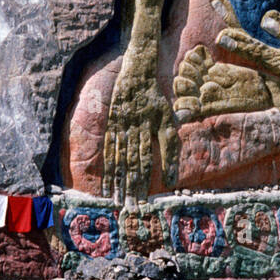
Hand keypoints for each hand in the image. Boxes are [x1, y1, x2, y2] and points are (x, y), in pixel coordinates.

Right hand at [103, 63, 178, 203]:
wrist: (137, 71)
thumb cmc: (155, 99)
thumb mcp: (167, 119)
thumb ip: (169, 147)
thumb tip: (172, 176)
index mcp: (149, 129)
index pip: (146, 161)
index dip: (145, 182)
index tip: (144, 201)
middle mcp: (133, 129)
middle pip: (132, 163)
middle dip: (131, 186)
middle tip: (130, 207)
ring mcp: (120, 127)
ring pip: (119, 159)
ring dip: (118, 181)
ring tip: (117, 200)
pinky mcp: (110, 124)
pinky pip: (108, 149)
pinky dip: (107, 167)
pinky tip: (106, 182)